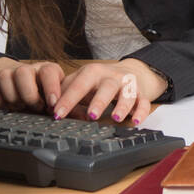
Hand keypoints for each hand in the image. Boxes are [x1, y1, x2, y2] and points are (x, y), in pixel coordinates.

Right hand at [0, 58, 64, 112]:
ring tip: (21, 107)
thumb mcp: (58, 98)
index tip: (52, 104)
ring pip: (5, 77)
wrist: (18, 84)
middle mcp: (29, 69)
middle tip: (35, 107)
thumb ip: (70, 106)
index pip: (49, 72)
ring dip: (13, 97)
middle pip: (23, 72)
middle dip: (28, 94)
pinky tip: (8, 108)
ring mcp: (10, 74)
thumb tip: (84, 117)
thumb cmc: (43, 94)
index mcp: (47, 70)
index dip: (51, 88)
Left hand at [51, 60, 166, 125]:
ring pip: (127, 94)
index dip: (68, 100)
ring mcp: (127, 85)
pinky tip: (135, 121)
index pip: (79, 85)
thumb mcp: (80, 80)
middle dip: (99, 101)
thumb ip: (65, 92)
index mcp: (93, 72)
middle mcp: (112, 77)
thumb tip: (50, 108)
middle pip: (107, 87)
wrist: (127, 71)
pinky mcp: (140, 94)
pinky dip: (141, 112)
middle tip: (91, 116)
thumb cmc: (98, 80)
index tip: (57, 114)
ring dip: (122, 106)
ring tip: (115, 118)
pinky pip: (144, 102)